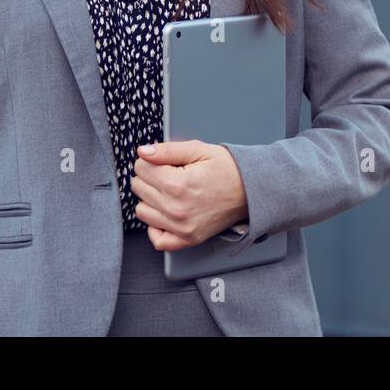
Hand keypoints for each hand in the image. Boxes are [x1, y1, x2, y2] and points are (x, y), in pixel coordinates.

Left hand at [130, 140, 248, 251]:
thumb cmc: (227, 169)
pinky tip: (165, 213)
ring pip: (142, 211)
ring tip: (169, 191)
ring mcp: (181, 228)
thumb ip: (167, 150)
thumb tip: (142, 152)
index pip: (141, 168)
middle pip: (139, 188)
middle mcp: (176, 209)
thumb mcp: (199, 150)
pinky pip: (157, 240)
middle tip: (170, 173)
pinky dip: (156, 227)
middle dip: (150, 176)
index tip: (164, 161)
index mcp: (178, 184)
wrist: (250, 190)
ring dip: (150, 199)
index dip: (151, 160)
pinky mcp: (187, 239)